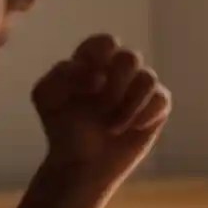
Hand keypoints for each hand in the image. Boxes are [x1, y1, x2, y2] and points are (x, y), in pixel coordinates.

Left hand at [32, 34, 171, 186]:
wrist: (83, 165)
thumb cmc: (63, 128)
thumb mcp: (46, 97)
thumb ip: (60, 74)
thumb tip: (92, 71)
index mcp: (91, 62)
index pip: (105, 42)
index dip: (101, 60)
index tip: (89, 86)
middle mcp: (117, 71)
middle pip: (130, 57)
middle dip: (116, 85)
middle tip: (102, 109)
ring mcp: (138, 89)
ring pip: (148, 78)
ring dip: (130, 104)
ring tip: (114, 126)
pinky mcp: (156, 109)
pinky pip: (161, 99)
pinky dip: (146, 115)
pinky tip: (133, 128)